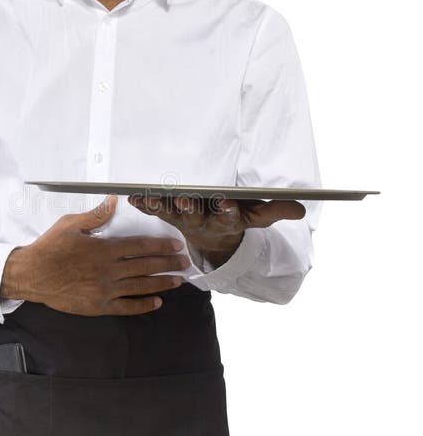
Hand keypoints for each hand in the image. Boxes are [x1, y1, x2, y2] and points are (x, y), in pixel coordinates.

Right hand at [0, 194, 191, 315]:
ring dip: (162, 283)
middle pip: (146, 266)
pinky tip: (156, 302)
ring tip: (177, 281)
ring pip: (141, 286)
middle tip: (184, 262)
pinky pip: (126, 307)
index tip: (176, 245)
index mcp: (104, 249)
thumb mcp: (71, 225)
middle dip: (168, 264)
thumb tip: (114, 200)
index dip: (162, 246)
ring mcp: (105, 290)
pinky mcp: (98, 306)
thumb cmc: (50, 248)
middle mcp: (109, 270)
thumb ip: (96, 215)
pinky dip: (142, 305)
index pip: (141, 247)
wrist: (32, 275)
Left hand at [127, 194, 305, 254]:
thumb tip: (302, 209)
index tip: (226, 201)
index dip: (227, 209)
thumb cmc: (237, 218)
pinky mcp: (169, 216)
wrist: (214, 237)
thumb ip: (276, 211)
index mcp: (225, 220)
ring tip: (151, 198)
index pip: (228, 215)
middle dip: (189, 208)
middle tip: (184, 201)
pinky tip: (133, 198)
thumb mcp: (258, 217)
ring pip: (172, 213)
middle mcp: (203, 221)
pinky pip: (156, 211)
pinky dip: (145, 205)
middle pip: (196, 215)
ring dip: (161, 206)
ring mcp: (184, 219)